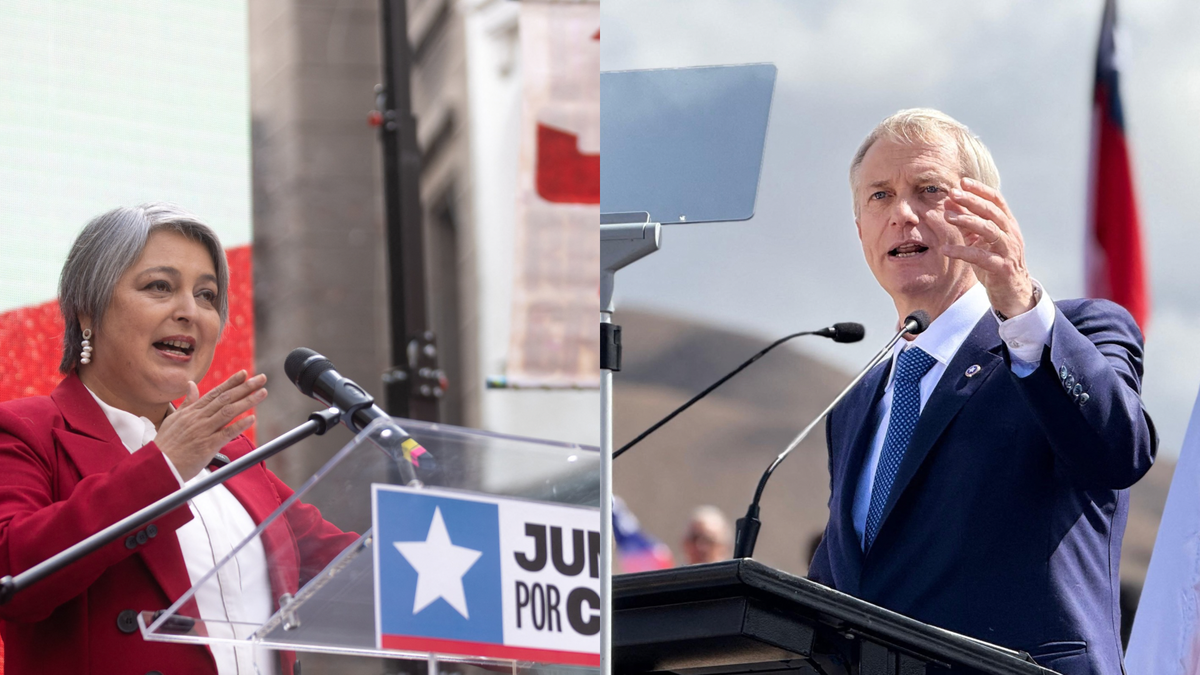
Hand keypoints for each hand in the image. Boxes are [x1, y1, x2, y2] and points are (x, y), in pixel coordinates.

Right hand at [155, 371, 266, 480]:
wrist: (158, 465)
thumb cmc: (166, 444)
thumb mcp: (173, 419)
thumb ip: (187, 402)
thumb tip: (191, 384)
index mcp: (192, 411)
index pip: (215, 393)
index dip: (231, 382)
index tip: (245, 374)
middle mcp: (199, 418)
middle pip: (226, 398)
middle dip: (245, 387)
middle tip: (261, 378)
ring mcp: (204, 431)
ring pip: (228, 412)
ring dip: (247, 401)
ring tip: (263, 393)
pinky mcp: (207, 446)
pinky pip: (226, 433)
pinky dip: (239, 425)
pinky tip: (252, 419)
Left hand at [941, 177, 1035, 318]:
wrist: (1013, 294)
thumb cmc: (995, 264)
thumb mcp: (981, 241)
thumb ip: (968, 224)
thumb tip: (950, 203)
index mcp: (1008, 225)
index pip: (997, 200)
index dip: (980, 190)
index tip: (962, 182)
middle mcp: (1011, 234)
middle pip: (992, 211)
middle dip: (972, 200)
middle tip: (952, 193)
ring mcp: (1008, 251)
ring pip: (989, 230)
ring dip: (967, 221)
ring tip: (948, 217)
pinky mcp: (1002, 268)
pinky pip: (980, 256)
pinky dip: (962, 251)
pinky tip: (945, 249)